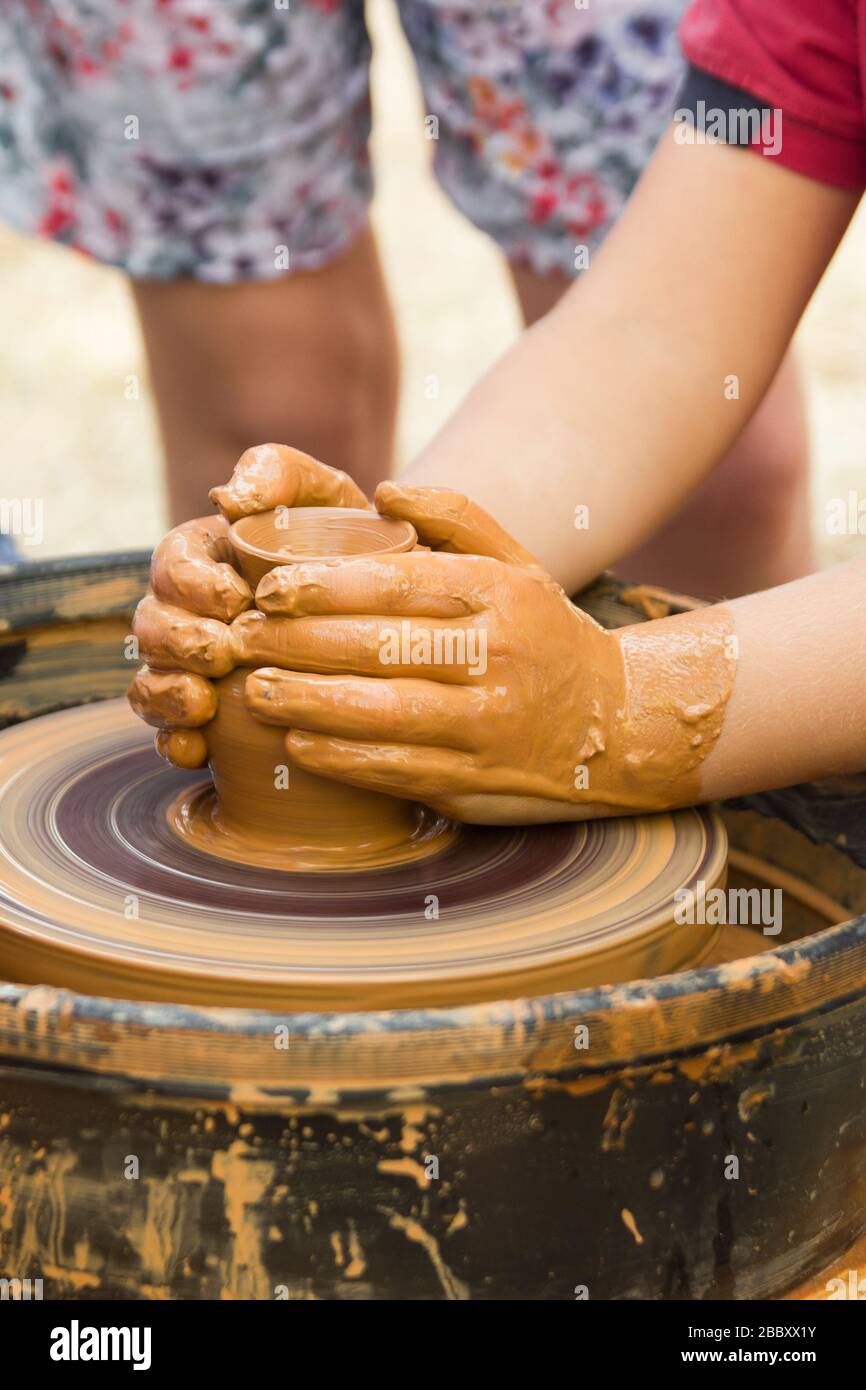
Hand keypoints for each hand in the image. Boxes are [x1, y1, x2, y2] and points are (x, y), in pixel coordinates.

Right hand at [128, 443, 368, 766]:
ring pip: (151, 680)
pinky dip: (173, 739)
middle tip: (221, 653)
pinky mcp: (208, 717)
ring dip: (167, 692)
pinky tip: (194, 748)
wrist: (393, 609)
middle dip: (179, 641)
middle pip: (152, 626)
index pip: (173, 565)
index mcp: (205, 557)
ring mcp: (193, 668)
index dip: (192, 584)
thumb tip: (228, 496)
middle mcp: (188, 613)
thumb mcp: (327, 497)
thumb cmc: (352, 547)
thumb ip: (281, 474)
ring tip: (201, 704)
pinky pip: (169, 732)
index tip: (235, 597)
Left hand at [243, 538, 734, 822]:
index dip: (326, 587)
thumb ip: (456, 517)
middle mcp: (497, 660)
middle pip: (381, 648)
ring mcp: (487, 727)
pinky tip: (295, 743)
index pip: (400, 585)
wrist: (617, 726)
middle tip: (240, 636)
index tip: (269, 588)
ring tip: (253, 688)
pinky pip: (395, 770)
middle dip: (298, 642)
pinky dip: (339, 759)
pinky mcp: (475, 782)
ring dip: (307, 703)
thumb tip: (383, 491)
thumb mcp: (520, 564)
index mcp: (501, 597)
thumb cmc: (546, 635)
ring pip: (382, 714)